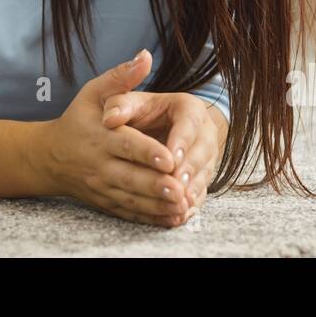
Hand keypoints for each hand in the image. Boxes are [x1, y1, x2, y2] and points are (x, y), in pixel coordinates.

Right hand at [36, 49, 193, 226]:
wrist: (48, 157)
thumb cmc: (77, 119)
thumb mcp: (93, 93)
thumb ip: (121, 77)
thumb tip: (145, 56)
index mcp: (100, 136)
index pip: (126, 145)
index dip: (147, 152)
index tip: (169, 157)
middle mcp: (100, 164)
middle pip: (130, 177)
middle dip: (155, 184)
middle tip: (179, 188)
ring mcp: (102, 187)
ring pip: (132, 199)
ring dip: (157, 205)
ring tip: (181, 207)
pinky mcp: (106, 203)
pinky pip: (130, 213)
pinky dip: (150, 218)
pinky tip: (171, 219)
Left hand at [100, 90, 223, 214]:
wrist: (152, 125)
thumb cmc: (138, 113)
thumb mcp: (129, 104)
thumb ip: (119, 105)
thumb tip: (109, 120)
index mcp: (188, 108)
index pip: (189, 123)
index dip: (181, 141)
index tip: (171, 159)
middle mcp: (203, 131)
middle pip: (203, 149)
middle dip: (190, 167)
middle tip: (177, 183)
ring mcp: (205, 154)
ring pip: (205, 171)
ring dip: (193, 187)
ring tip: (181, 200)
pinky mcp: (202, 174)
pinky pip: (202, 189)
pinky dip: (193, 201)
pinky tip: (182, 212)